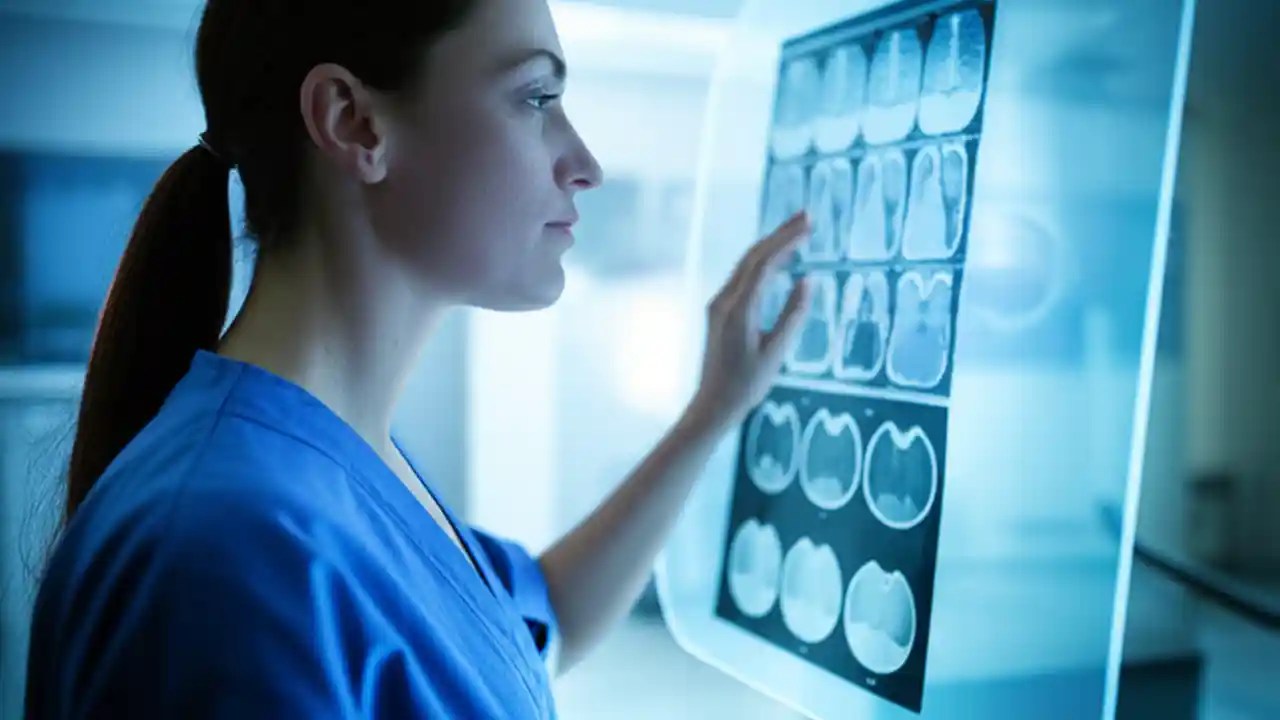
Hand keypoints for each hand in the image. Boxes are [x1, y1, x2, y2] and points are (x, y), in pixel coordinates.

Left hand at [687, 211, 811, 433]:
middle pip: (753, 256)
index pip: (765, 263)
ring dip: (770, 245)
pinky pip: (742, 277)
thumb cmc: (747, 385)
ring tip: (796, 230)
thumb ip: (793, 315)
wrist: (712, 405)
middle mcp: (724, 300)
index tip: (809, 224)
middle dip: (780, 234)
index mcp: (739, 309)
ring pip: (745, 264)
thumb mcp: (776, 352)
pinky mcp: (719, 311)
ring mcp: (718, 304)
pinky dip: (762, 262)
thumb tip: (809, 280)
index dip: (788, 241)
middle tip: (807, 216)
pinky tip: (777, 260)